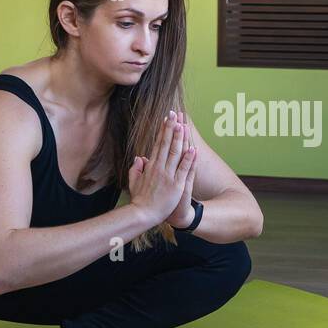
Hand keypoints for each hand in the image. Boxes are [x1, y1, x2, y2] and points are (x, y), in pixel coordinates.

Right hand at [127, 109, 196, 226]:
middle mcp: (159, 168)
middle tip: (175, 114)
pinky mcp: (176, 185)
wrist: (143, 214)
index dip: (163, 131)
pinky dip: (188, 159)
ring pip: (175, 153)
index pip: (158, 144)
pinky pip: (184, 169)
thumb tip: (139, 157)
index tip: (167, 119)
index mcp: (151, 166)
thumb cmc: (140, 200)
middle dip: (171, 128)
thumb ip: (136, 169)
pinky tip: (193, 148)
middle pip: (166, 144)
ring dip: (180, 138)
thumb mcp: (134, 182)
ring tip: (183, 124)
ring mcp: (168, 176)